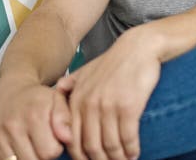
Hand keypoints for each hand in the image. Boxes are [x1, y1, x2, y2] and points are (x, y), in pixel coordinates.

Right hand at [0, 82, 69, 159]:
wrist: (11, 92)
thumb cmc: (38, 99)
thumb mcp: (57, 100)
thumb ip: (65, 118)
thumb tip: (68, 137)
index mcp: (34, 115)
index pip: (50, 153)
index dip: (55, 149)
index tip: (53, 139)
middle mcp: (12, 126)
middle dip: (41, 155)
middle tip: (41, 142)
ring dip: (27, 158)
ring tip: (30, 144)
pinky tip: (17, 148)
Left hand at [55, 29, 161, 159]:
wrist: (139, 47)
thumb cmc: (115, 61)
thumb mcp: (85, 70)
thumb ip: (69, 85)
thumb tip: (57, 96)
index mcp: (77, 100)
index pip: (73, 141)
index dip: (82, 158)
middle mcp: (89, 105)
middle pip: (91, 147)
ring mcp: (108, 106)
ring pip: (110, 145)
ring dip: (118, 158)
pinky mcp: (128, 106)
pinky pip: (127, 137)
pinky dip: (131, 149)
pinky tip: (134, 153)